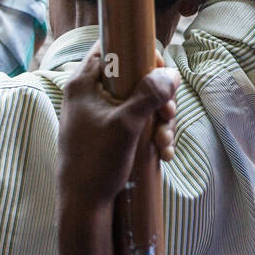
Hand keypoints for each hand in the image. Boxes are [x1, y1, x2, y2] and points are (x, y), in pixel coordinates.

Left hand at [58, 43, 178, 210]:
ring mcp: (100, 116)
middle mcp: (90, 95)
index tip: (158, 70)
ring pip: (139, 103)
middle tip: (167, 114)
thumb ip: (149, 95)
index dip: (138, 54)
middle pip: (133, 78)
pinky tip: (163, 152)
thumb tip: (171, 74)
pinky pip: (137, 124)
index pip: (110, 48)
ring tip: (164, 142)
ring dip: (160, 120)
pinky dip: (152, 134)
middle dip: (158, 98)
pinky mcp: (109, 135)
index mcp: (83, 83)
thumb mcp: (127, 125)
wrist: (83, 206)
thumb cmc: (96, 162)